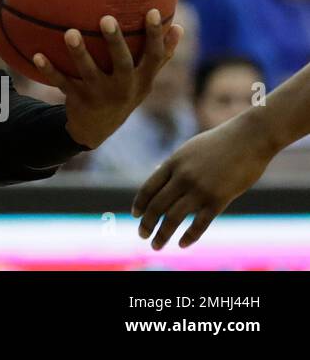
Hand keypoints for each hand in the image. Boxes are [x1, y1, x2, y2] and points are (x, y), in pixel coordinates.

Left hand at [32, 9, 180, 148]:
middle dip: (115, 42)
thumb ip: (161, 56)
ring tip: (70, 32)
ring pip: (89, 73)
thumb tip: (178, 26)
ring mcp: (100, 95)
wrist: (97, 128)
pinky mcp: (78, 100)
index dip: (155, 36)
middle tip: (106, 18)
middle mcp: (123, 88)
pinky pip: (62, 83)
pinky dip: (49, 70)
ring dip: (79, 53)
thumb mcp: (144, 80)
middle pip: (122, 64)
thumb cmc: (124, 92)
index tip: (153, 11)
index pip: (154, 57)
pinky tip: (37, 55)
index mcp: (142, 80)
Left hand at [132, 111, 275, 248]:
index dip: (140, 204)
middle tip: (142, 235)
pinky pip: (200, 223)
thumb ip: (174, 165)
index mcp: (173, 163)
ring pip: (173, 217)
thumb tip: (156, 174)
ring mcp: (200, 188)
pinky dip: (189, 236)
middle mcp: (182, 177)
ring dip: (162, 234)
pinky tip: (182, 244)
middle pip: (157, 205)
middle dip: (147, 223)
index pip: (148, 188)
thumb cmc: (219, 143)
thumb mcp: (189, 150)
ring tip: (156, 245)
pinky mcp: (219, 199)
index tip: (135, 215)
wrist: (248, 138)